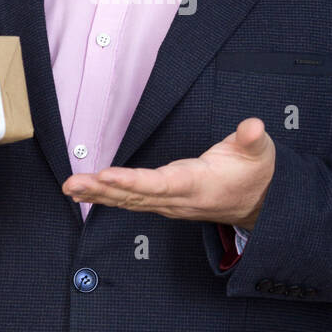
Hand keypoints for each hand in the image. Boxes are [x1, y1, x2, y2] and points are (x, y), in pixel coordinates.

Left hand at [62, 117, 274, 230]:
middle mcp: (178, 199)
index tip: (106, 175)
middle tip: (72, 183)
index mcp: (198, 185)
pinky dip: (107, 197)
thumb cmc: (256, 175)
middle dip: (101, 190)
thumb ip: (253, 139)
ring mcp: (170, 204)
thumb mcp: (261, 153)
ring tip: (70, 187)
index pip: (160, 184)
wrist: (261, 204)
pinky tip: (85, 194)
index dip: (132, 181)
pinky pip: (131, 202)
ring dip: (97, 195)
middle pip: (135, 196)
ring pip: (129, 201)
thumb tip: (253, 126)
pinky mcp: (164, 202)